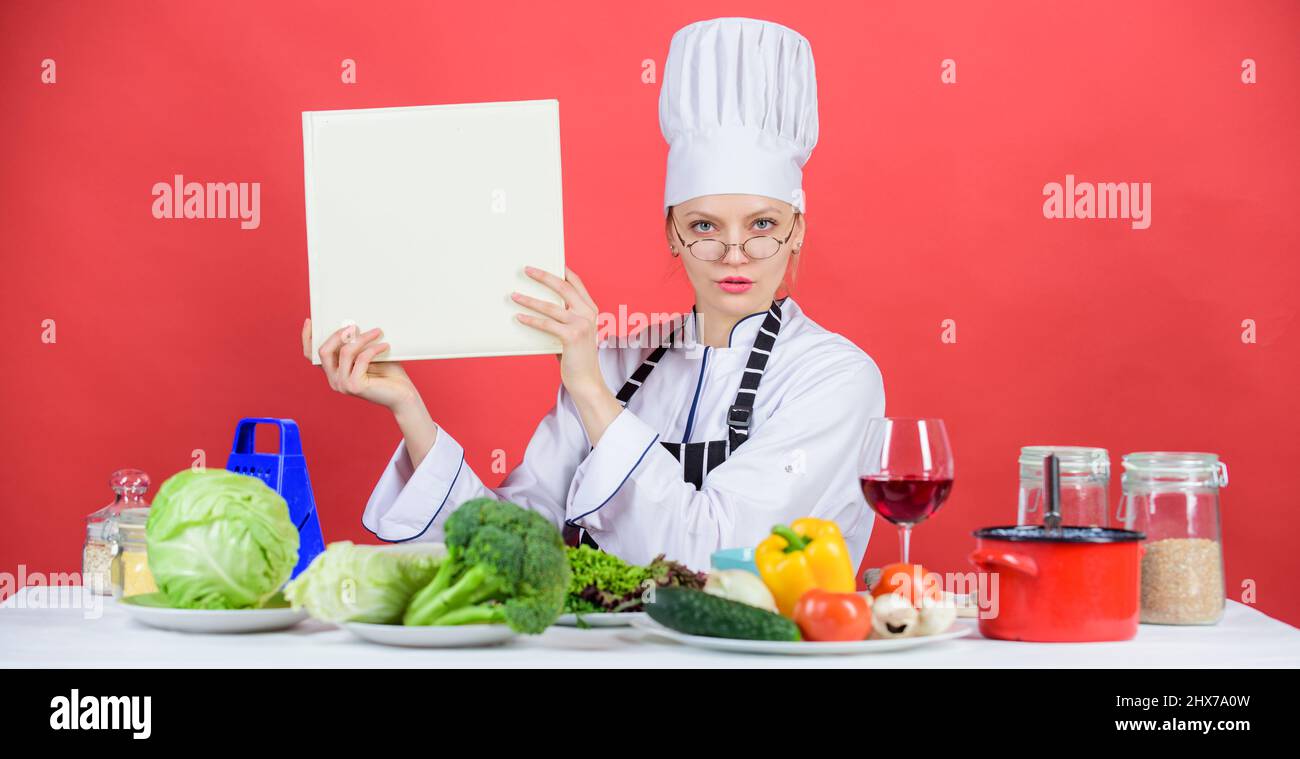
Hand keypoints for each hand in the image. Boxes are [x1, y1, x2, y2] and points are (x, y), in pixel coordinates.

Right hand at [302, 318, 417, 410]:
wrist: (402, 396)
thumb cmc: (388, 374)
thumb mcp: (368, 355)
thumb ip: (356, 345)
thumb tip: (352, 324)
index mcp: (333, 372)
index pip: (311, 356)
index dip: (307, 338)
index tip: (310, 321)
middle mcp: (334, 380)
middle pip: (324, 351)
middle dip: (339, 334)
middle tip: (355, 325)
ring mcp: (343, 384)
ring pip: (345, 352)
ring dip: (362, 338)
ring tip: (377, 332)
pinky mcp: (355, 386)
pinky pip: (361, 359)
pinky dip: (373, 349)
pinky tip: (384, 346)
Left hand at [511, 266, 606, 400]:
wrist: (587, 380)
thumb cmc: (576, 356)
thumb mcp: (574, 331)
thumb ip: (564, 317)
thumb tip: (539, 304)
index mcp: (591, 309)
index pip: (576, 283)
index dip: (563, 271)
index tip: (549, 260)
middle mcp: (588, 313)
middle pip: (563, 287)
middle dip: (543, 276)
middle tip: (527, 270)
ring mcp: (581, 324)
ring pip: (550, 306)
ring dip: (529, 299)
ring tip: (514, 295)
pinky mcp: (571, 337)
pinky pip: (546, 324)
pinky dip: (531, 320)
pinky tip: (519, 316)